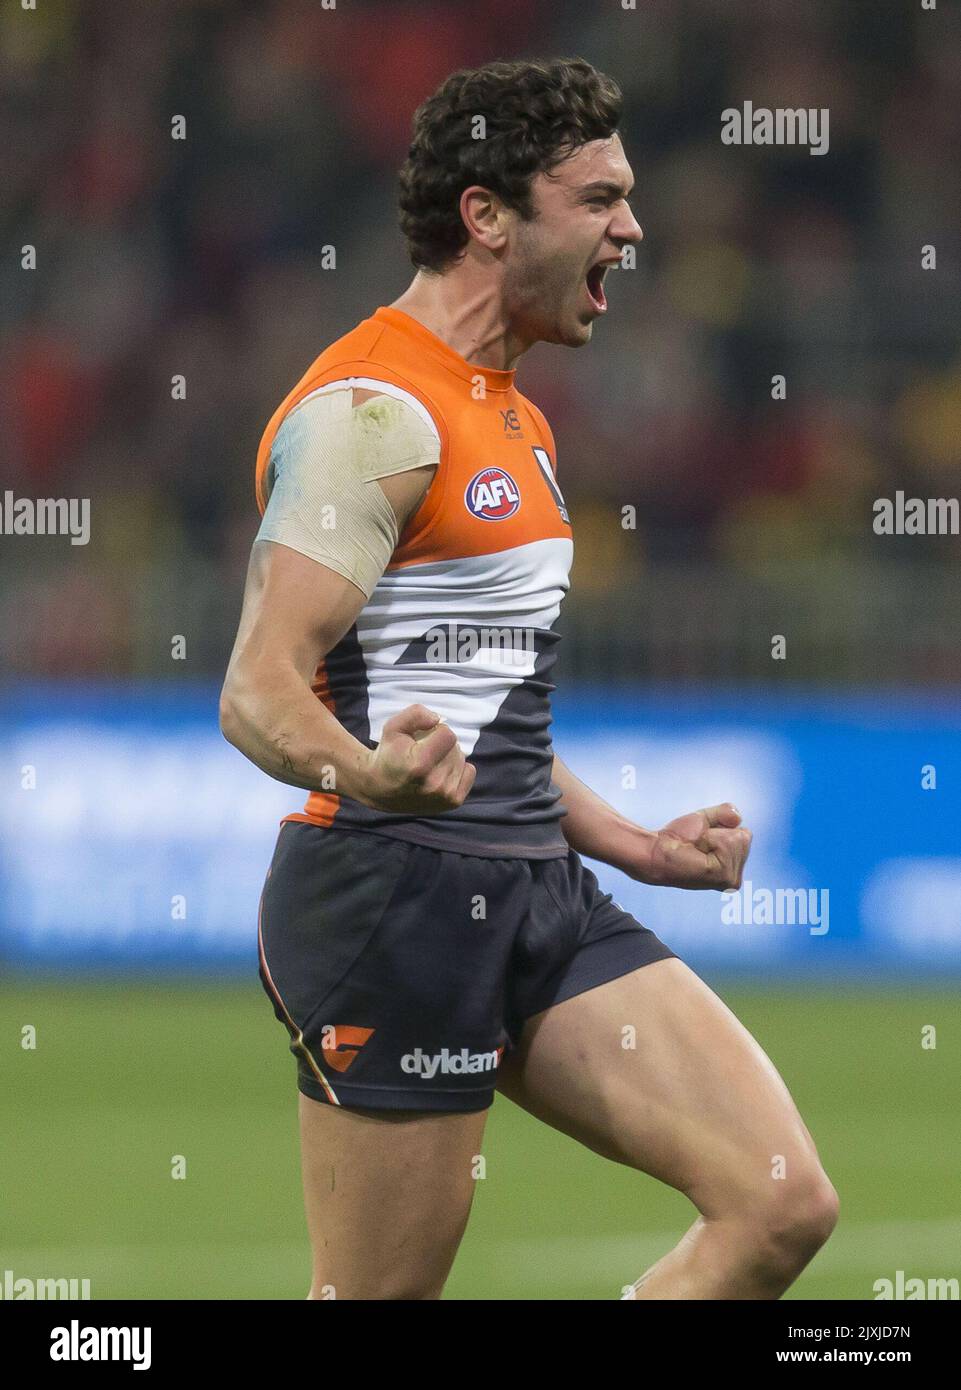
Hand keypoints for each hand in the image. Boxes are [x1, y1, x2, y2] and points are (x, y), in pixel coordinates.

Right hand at [357, 704, 475, 814]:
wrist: (381, 789)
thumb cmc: (389, 755)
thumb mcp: (393, 727)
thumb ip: (415, 714)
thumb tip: (438, 719)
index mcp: (420, 765)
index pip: (448, 734)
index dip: (436, 731)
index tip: (423, 737)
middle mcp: (434, 784)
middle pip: (455, 748)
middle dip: (441, 744)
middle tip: (422, 753)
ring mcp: (445, 796)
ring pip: (462, 759)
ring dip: (448, 756)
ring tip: (429, 764)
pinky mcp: (453, 802)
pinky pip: (469, 772)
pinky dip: (457, 768)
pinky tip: (439, 772)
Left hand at [639, 802, 751, 890]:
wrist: (658, 850)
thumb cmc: (677, 839)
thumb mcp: (706, 820)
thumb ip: (725, 813)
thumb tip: (738, 817)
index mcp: (733, 867)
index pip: (745, 833)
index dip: (720, 829)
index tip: (701, 842)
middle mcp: (735, 877)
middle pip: (744, 835)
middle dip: (717, 833)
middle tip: (697, 846)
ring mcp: (731, 879)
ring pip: (737, 837)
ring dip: (712, 837)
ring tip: (696, 850)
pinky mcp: (725, 877)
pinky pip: (727, 841)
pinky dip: (710, 840)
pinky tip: (698, 853)